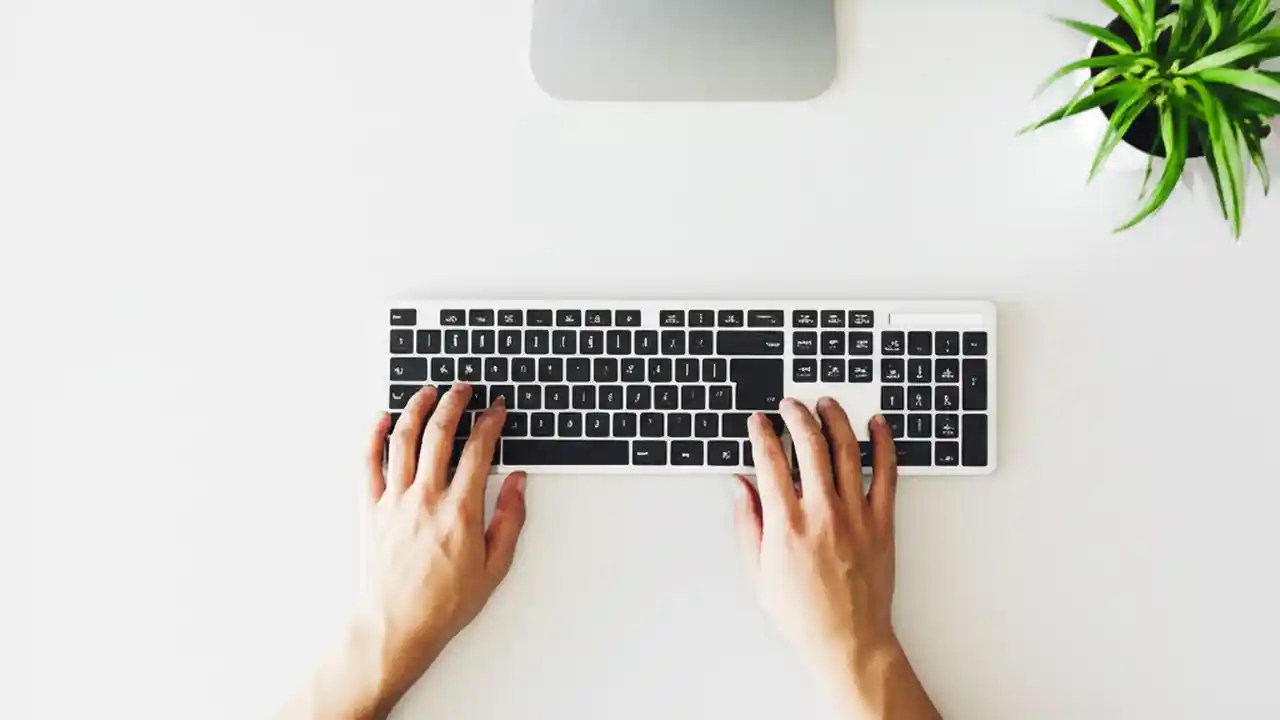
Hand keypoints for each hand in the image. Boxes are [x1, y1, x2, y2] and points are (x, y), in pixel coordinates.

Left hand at [281, 384, 526, 719]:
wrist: (397, 625)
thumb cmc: (444, 603)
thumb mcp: (494, 566)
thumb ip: (510, 520)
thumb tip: (519, 484)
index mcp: (460, 510)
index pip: (479, 450)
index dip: (490, 422)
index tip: (496, 409)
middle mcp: (425, 498)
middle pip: (440, 433)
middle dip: (455, 402)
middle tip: (464, 389)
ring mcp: (395, 500)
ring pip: (404, 438)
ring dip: (417, 407)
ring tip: (428, 391)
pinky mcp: (371, 508)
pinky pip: (368, 462)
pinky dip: (373, 434)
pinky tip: (382, 418)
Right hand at [734, 399, 937, 719]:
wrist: (848, 640)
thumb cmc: (803, 614)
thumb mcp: (758, 571)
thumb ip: (747, 523)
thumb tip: (740, 486)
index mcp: (786, 525)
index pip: (770, 461)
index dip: (762, 433)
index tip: (759, 421)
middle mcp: (821, 513)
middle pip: (810, 445)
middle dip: (797, 416)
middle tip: (791, 405)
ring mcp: (855, 515)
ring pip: (847, 450)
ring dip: (835, 419)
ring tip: (826, 404)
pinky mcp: (881, 522)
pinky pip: (887, 472)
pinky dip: (883, 443)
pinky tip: (877, 425)